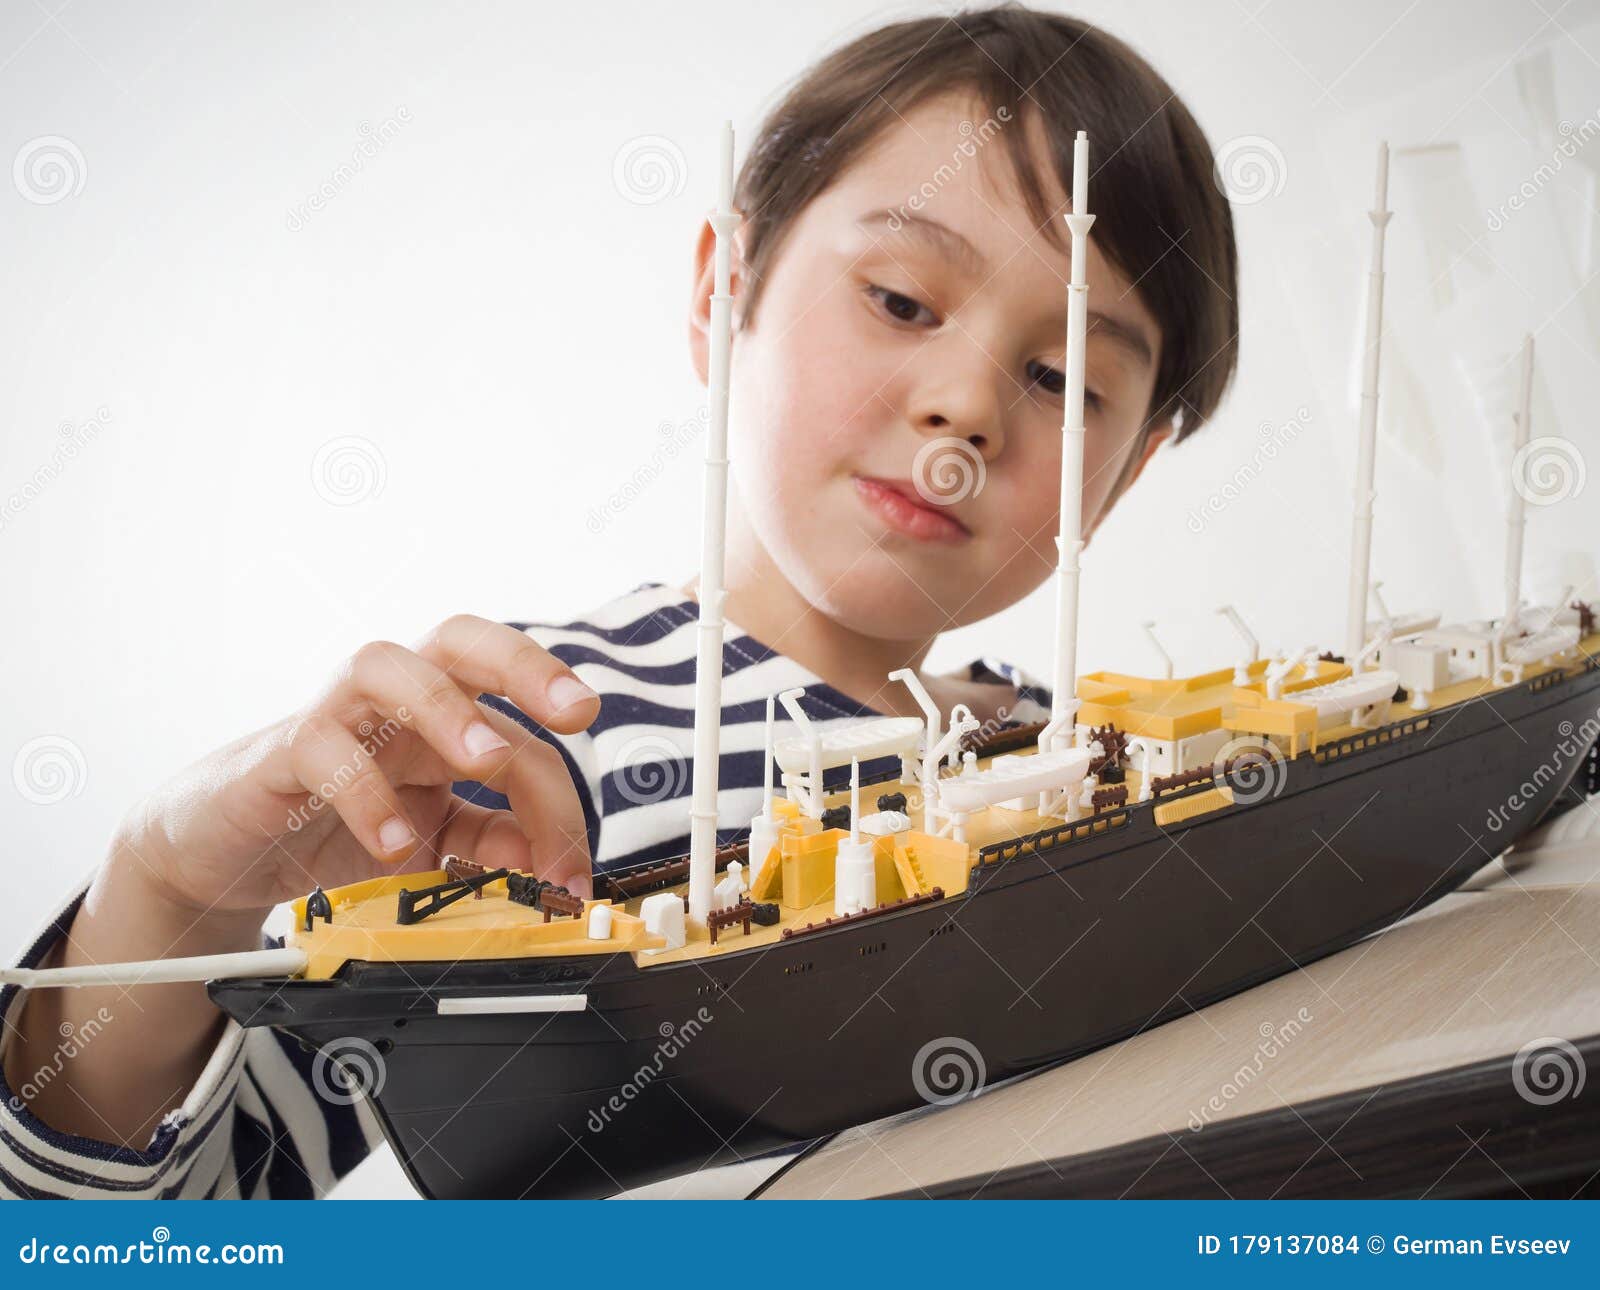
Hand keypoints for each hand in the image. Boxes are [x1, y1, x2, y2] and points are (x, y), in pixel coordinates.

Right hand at [120, 614, 600, 923]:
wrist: (223, 852)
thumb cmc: (333, 828)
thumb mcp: (430, 843)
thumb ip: (489, 844)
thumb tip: (551, 865)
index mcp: (447, 721)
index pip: (522, 738)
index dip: (561, 804)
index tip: (576, 872)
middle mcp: (396, 704)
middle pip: (463, 642)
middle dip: (527, 666)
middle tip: (577, 711)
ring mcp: (336, 717)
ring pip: (387, 665)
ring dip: (446, 707)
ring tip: (483, 761)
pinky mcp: (278, 753)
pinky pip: (320, 747)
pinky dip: (362, 792)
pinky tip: (392, 843)